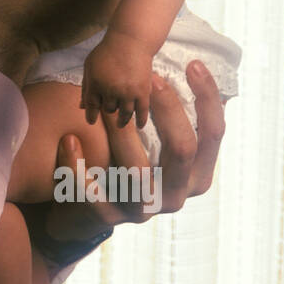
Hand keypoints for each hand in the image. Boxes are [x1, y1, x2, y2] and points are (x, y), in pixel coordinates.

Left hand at [42, 60, 226, 241]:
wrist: (96, 210)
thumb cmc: (134, 164)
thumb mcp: (161, 147)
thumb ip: (179, 120)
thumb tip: (198, 71)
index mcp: (197, 177)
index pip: (213, 135)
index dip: (207, 98)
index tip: (192, 64)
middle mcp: (176, 196)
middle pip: (183, 150)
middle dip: (168, 110)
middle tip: (151, 78)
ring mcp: (143, 210)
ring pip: (136, 170)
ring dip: (121, 134)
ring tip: (106, 108)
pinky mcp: (109, 219)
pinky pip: (92, 193)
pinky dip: (78, 166)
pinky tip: (69, 139)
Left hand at [81, 31, 153, 128]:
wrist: (131, 41)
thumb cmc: (107, 51)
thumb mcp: (89, 65)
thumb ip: (85, 86)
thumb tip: (80, 107)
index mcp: (95, 83)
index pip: (91, 106)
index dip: (90, 115)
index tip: (91, 121)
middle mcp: (111, 90)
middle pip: (108, 110)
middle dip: (108, 110)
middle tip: (110, 110)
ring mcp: (128, 92)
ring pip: (124, 114)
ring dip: (122, 120)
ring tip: (121, 123)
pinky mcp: (142, 92)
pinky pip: (142, 112)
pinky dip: (140, 120)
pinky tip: (139, 126)